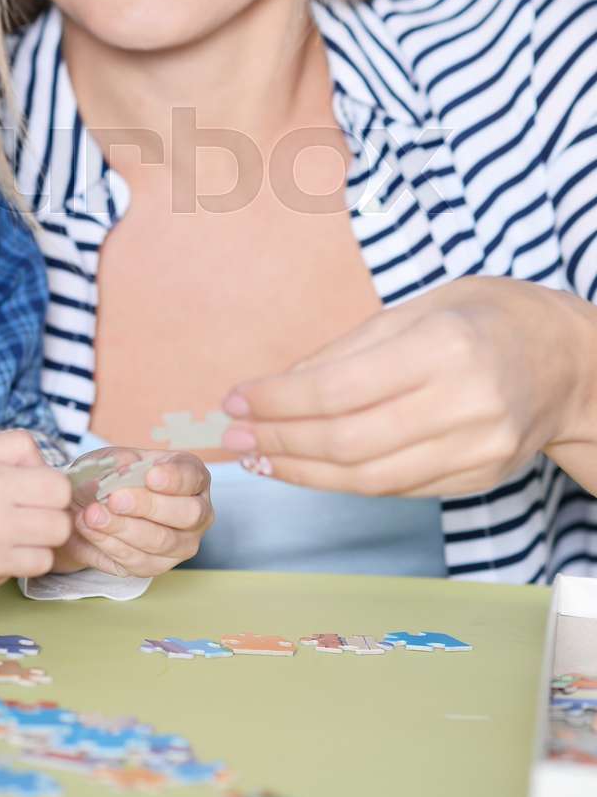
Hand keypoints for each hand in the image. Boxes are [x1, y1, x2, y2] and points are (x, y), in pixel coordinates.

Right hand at [0, 430, 73, 598]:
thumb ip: (16, 448)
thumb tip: (51, 467)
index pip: (59, 491)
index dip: (52, 487)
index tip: (37, 488)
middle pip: (59, 528)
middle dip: (50, 517)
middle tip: (29, 511)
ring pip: (44, 559)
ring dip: (35, 545)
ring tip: (10, 532)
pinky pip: (14, 576)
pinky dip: (8, 563)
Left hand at [54, 452, 212, 577]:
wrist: (89, 507)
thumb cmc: (112, 476)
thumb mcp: (110, 459)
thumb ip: (117, 462)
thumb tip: (122, 469)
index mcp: (192, 476)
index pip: (192, 477)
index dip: (174, 478)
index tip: (150, 476)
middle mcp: (197, 512)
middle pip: (187, 514)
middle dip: (149, 506)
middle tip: (115, 499)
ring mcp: (182, 543)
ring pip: (162, 541)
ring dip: (124, 528)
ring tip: (94, 515)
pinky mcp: (159, 565)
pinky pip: (139, 561)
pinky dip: (111, 545)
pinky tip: (91, 530)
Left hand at [221, 276, 596, 497]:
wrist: (571, 360)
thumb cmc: (488, 317)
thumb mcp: (419, 307)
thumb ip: (349, 349)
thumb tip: (278, 386)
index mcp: (444, 348)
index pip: (339, 390)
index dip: (277, 402)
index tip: (235, 401)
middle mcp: (465, 405)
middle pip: (349, 443)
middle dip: (280, 444)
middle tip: (234, 439)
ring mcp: (477, 451)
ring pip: (369, 480)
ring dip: (303, 473)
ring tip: (260, 459)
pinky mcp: (478, 479)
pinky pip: (396, 489)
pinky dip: (344, 482)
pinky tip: (308, 469)